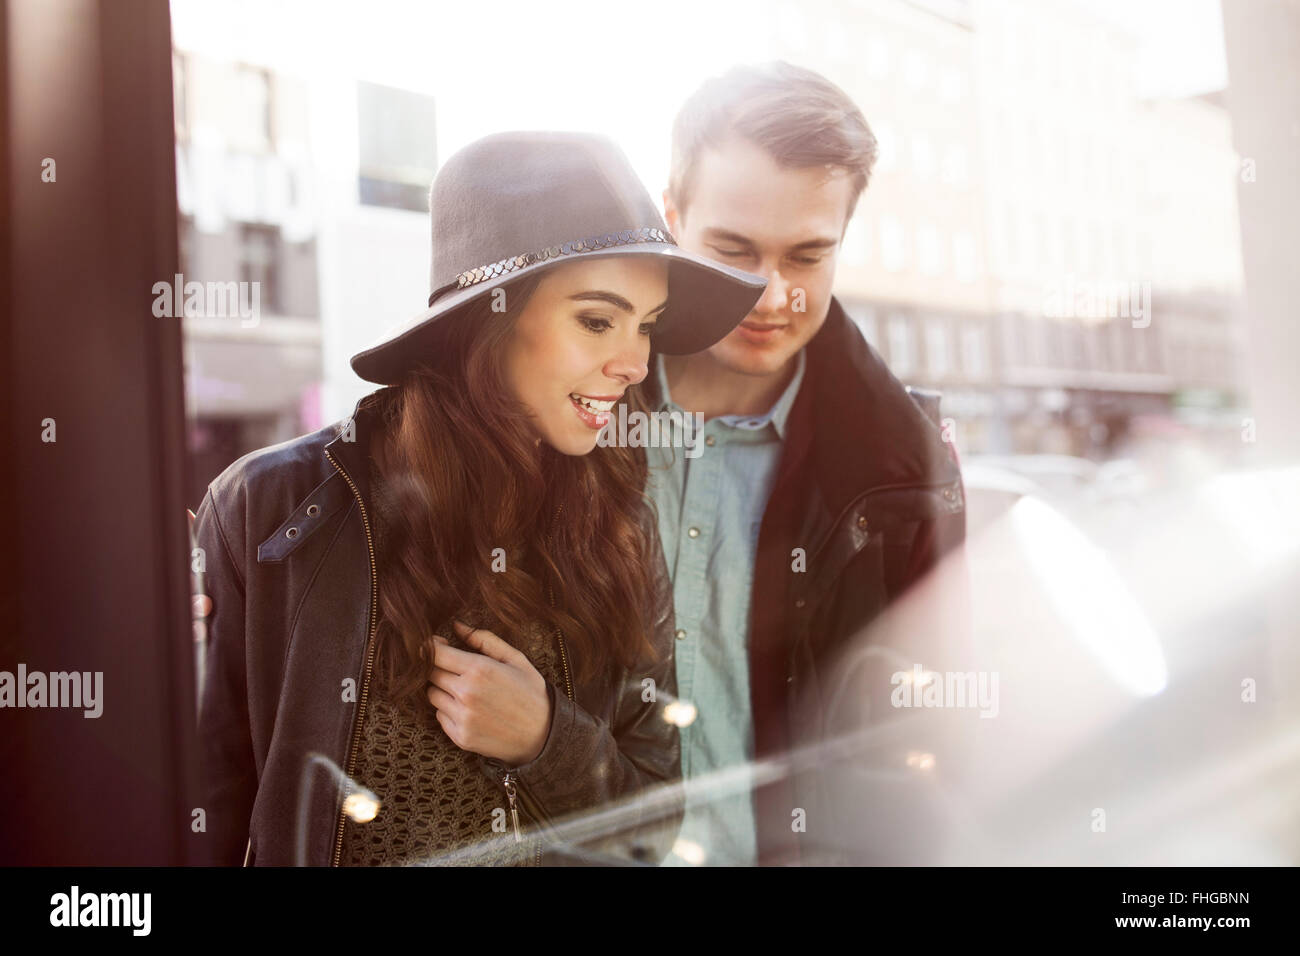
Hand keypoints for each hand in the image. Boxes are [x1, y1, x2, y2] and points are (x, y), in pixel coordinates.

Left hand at [425, 620, 552, 765]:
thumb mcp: (515, 659)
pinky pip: (439, 716)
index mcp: (479, 670)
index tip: (440, 645)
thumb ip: (484, 639)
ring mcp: (462, 717)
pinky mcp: (460, 737)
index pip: (435, 653)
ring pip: (432, 695)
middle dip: (439, 667)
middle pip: (430, 673)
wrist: (544, 734)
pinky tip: (469, 709)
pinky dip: (448, 710)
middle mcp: (466, 693)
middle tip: (457, 668)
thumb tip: (456, 626)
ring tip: (465, 690)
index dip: (431, 646)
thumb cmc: (531, 692)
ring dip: (442, 689)